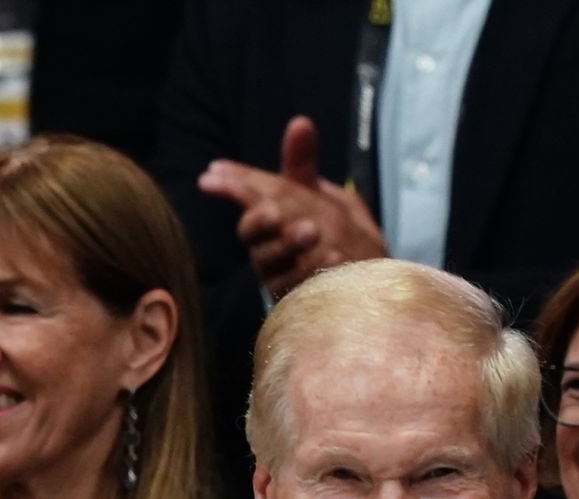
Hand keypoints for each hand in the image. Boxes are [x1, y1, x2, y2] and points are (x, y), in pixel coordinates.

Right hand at [199, 117, 386, 298]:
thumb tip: (299, 121)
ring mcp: (279, 272)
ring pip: (269, 259)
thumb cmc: (336, 233)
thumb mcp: (320, 193)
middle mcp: (267, 244)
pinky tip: (334, 257)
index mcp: (269, 217)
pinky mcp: (294, 297)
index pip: (246, 197)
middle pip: (250, 232)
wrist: (365, 279)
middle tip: (275, 212)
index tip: (213, 173)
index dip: (230, 184)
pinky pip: (298, 284)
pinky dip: (314, 269)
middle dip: (258, 220)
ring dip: (289, 243)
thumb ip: (302, 163)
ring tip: (313, 230)